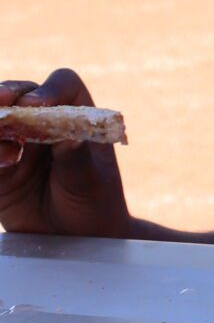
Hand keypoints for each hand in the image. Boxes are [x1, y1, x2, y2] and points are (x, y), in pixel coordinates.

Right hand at [0, 70, 133, 237]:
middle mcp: (43, 123)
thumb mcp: (90, 183)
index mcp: (75, 114)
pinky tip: (2, 168)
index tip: (35, 105)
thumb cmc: (95, 203)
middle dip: (3, 96)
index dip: (47, 90)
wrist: (76, 237)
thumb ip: (76, 161)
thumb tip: (70, 138)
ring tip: (7, 153)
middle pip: (18, 95)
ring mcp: (15, 144)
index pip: (62, 86)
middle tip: (0, 105)